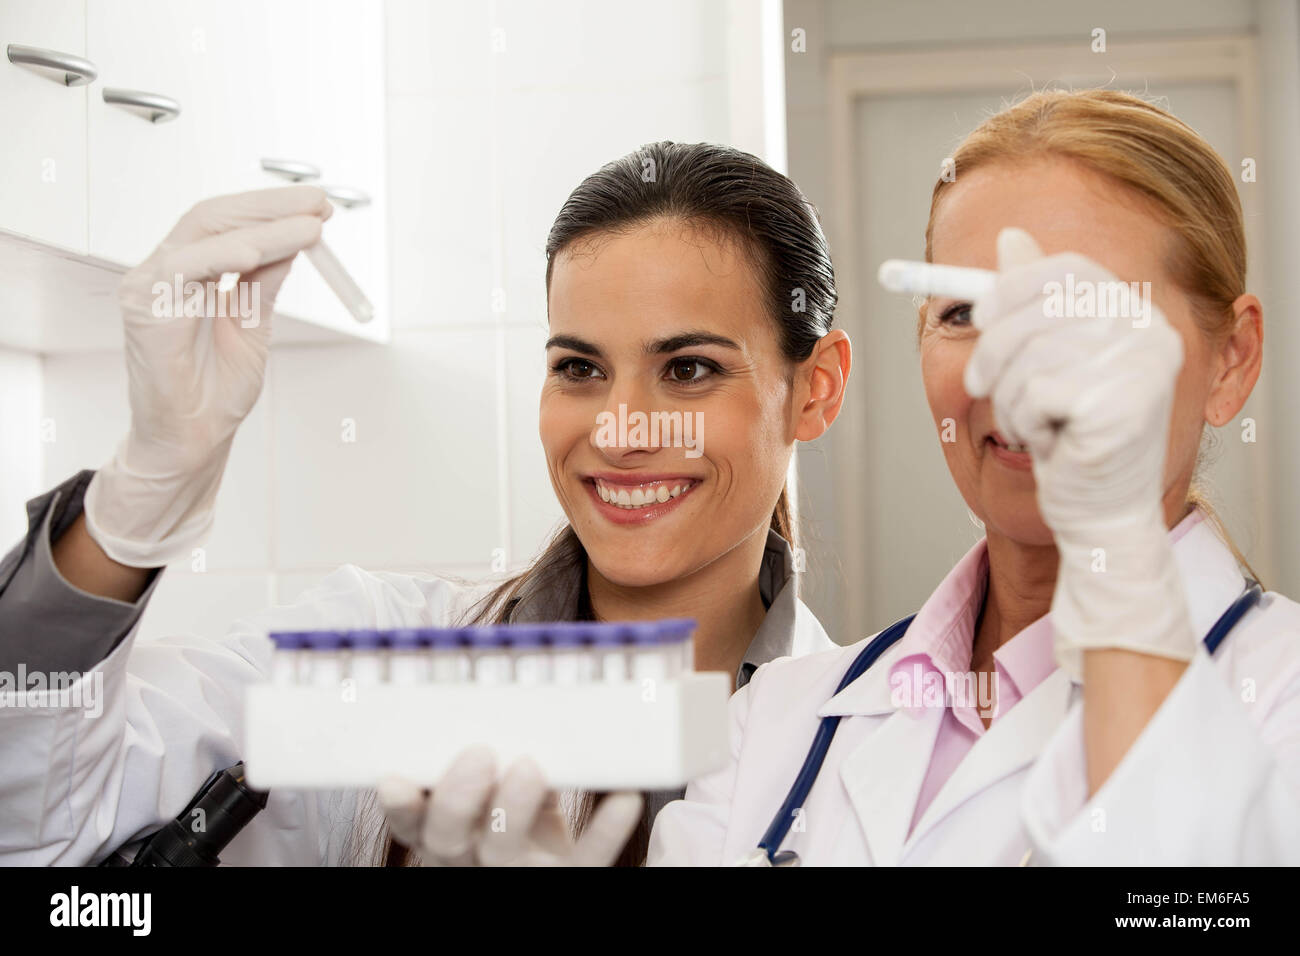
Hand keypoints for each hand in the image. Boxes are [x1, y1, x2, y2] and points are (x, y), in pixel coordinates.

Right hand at [84, 187, 333, 566]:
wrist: (193, 438)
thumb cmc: (214, 390)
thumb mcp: (254, 322)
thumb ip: (265, 280)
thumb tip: (297, 238)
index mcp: (190, 271)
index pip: (228, 222)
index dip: (272, 208)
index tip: (318, 206)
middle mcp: (166, 272)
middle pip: (216, 217)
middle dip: (272, 206)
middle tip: (319, 203)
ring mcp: (150, 286)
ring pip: (207, 235)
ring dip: (263, 226)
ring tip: (309, 227)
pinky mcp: (145, 308)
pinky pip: (185, 268)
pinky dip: (224, 255)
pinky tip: (259, 251)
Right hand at [378, 747, 643, 866]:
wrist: (565, 866)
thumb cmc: (529, 814)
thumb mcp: (507, 788)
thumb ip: (504, 752)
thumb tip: (518, 697)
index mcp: (453, 832)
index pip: (414, 824)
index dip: (402, 806)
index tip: (394, 778)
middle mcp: (477, 858)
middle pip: (448, 841)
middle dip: (457, 799)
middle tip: (479, 754)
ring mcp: (521, 873)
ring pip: (502, 853)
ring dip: (512, 809)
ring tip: (530, 766)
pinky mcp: (567, 879)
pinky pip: (586, 861)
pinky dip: (605, 829)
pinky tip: (625, 797)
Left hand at [964, 228, 1194, 678]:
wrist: (1098, 515)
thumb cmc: (1069, 441)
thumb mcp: (1045, 363)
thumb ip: (1032, 302)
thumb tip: (1009, 238)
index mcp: (1136, 314)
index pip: (1064, 269)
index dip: (1011, 286)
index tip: (980, 315)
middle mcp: (1148, 332)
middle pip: (1035, 308)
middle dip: (991, 351)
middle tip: (981, 387)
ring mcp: (1139, 367)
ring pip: (1026, 355)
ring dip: (1009, 399)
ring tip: (1031, 425)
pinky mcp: (1119, 405)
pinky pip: (1033, 393)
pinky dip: (1024, 423)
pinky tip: (1050, 444)